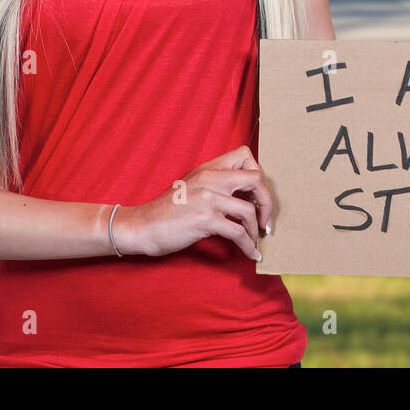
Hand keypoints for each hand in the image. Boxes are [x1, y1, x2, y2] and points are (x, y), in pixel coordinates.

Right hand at [111, 145, 273, 260]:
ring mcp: (208, 199)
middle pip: (256, 180)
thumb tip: (246, 198)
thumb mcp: (192, 187)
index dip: (258, 174)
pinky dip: (249, 246)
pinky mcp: (205, 220)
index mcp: (208, 168)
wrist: (141, 227)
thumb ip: (216, 185)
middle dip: (267, 202)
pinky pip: (238, 233)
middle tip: (265, 220)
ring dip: (256, 229)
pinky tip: (251, 254)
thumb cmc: (168, 211)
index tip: (256, 195)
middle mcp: (210, 179)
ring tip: (255, 240)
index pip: (245, 155)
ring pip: (249, 210)